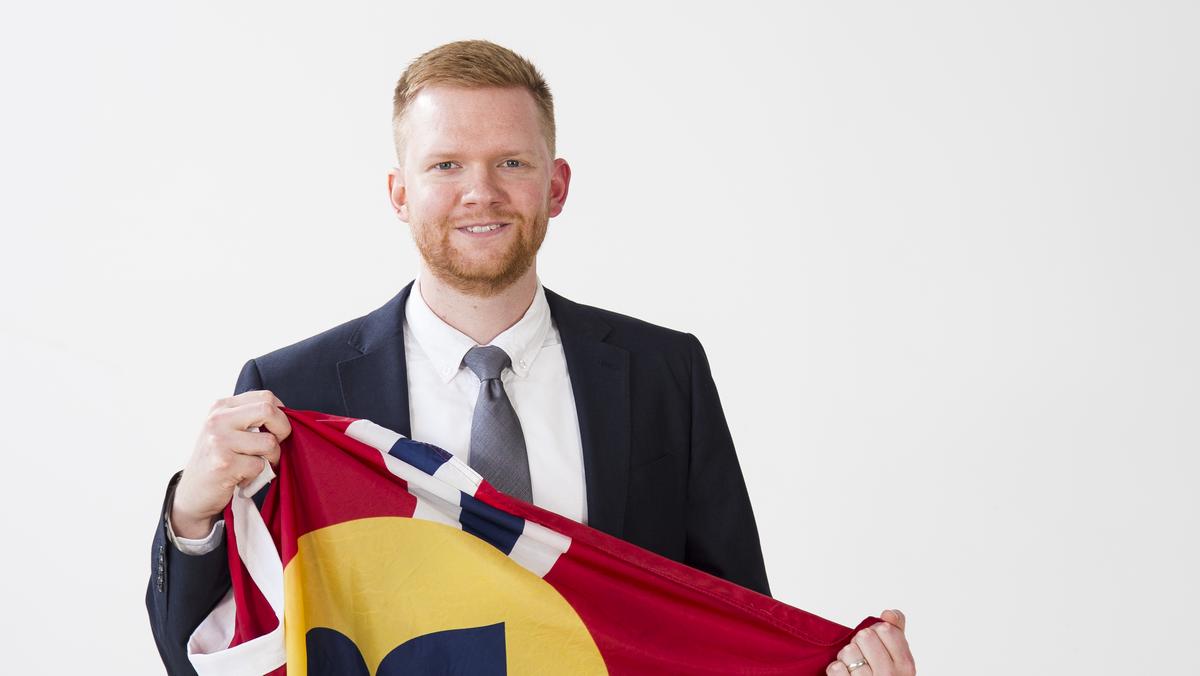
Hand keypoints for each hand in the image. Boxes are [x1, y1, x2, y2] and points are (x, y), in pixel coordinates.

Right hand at [170, 391, 290, 537]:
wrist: (192, 492)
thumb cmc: (217, 460)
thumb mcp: (227, 430)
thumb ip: (250, 417)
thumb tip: (286, 414)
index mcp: (221, 407)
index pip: (265, 397)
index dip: (281, 414)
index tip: (277, 429)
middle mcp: (218, 420)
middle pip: (268, 411)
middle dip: (283, 430)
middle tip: (274, 446)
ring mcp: (219, 441)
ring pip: (269, 442)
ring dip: (270, 459)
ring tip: (253, 465)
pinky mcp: (224, 464)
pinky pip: (260, 466)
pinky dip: (257, 476)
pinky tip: (241, 477)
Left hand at [826, 609, 915, 675]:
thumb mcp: (897, 659)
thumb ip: (896, 632)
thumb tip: (889, 613)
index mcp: (906, 665)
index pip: (886, 629)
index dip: (876, 632)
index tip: (877, 645)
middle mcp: (891, 675)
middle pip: (864, 636)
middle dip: (859, 643)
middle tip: (863, 656)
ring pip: (848, 651)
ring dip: (846, 657)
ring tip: (854, 667)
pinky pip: (835, 668)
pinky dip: (836, 669)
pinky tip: (844, 675)